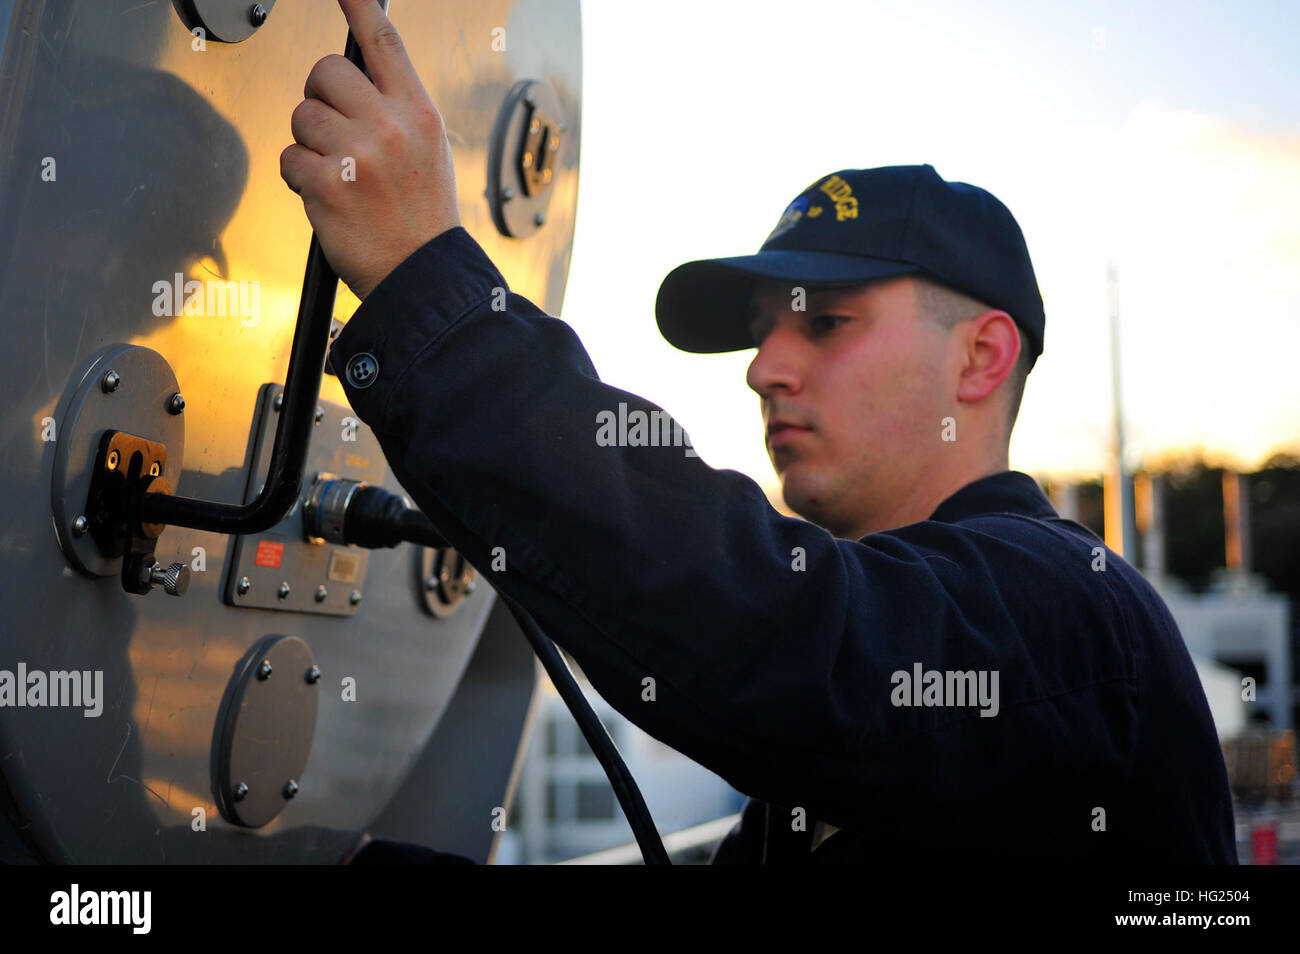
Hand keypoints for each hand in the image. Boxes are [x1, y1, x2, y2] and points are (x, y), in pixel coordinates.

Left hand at [281, 0, 460, 299]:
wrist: (421, 275)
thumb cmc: (423, 219)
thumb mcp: (430, 152)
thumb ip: (397, 112)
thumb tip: (360, 82)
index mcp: (418, 114)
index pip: (383, 43)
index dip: (359, 5)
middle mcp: (389, 127)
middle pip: (326, 72)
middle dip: (320, 98)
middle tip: (335, 131)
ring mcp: (356, 155)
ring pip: (302, 116)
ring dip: (309, 142)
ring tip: (337, 172)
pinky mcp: (325, 185)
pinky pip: (290, 158)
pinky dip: (301, 177)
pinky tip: (327, 196)